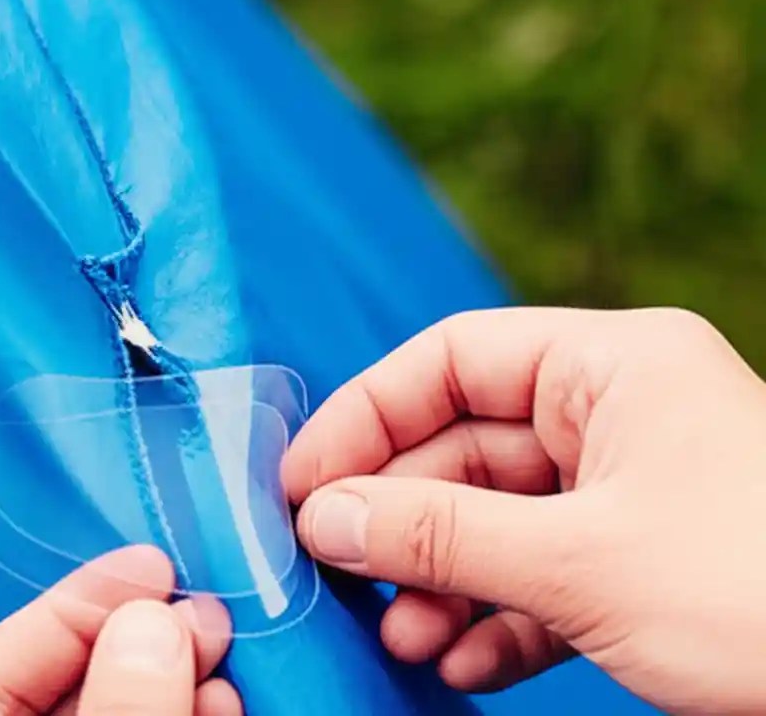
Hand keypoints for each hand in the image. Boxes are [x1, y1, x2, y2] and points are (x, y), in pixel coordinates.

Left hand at [0, 545, 241, 714]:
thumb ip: (119, 713)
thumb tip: (151, 621)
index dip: (66, 611)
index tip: (149, 566)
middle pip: (63, 686)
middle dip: (136, 640)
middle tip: (204, 607)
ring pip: (117, 715)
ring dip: (171, 679)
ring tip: (222, 648)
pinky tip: (222, 702)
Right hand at [283, 307, 765, 714]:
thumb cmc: (759, 593)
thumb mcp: (581, 561)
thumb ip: (441, 534)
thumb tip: (322, 516)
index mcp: (611, 367)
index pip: (454, 360)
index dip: (367, 416)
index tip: (302, 481)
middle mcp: (615, 417)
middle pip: (463, 450)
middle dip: (402, 523)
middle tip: (341, 577)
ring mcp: (627, 493)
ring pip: (496, 522)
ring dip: (441, 582)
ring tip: (405, 638)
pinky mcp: (638, 564)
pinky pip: (538, 576)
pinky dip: (493, 618)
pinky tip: (460, 663)